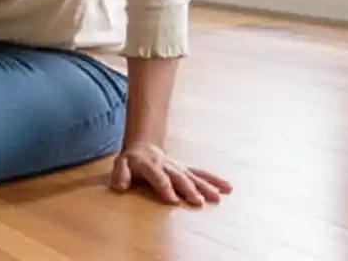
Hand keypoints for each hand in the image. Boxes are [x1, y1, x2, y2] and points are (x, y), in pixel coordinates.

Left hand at [110, 140, 231, 205]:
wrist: (144, 145)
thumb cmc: (132, 160)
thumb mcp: (120, 164)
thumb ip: (120, 174)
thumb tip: (119, 186)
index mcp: (150, 165)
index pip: (159, 178)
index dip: (165, 188)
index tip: (174, 201)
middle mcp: (167, 165)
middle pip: (179, 178)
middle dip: (188, 189)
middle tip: (198, 201)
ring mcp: (178, 166)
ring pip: (193, 176)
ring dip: (206, 186)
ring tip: (218, 198)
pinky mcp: (186, 168)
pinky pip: (201, 173)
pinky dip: (214, 179)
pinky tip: (227, 187)